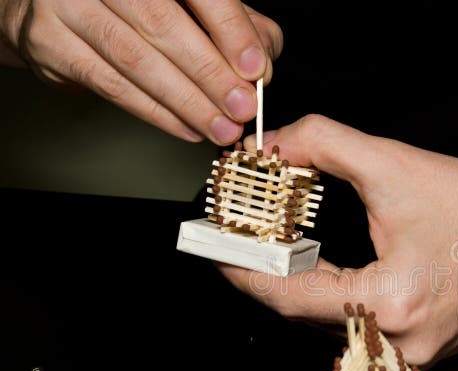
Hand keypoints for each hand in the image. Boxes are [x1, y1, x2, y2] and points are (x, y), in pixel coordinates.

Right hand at [1, 0, 282, 143]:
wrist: (59, 4)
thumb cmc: (143, 4)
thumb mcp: (195, 3)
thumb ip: (237, 24)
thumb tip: (262, 64)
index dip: (229, 29)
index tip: (255, 68)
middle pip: (162, 25)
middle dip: (210, 74)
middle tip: (242, 108)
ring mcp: (69, 4)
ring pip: (135, 59)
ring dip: (186, 102)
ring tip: (220, 127)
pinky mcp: (51, 42)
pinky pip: (111, 85)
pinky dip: (156, 113)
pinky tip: (187, 127)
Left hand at [218, 115, 457, 364]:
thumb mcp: (394, 166)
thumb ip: (324, 146)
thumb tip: (277, 148)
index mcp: (388, 306)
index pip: (288, 299)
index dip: (244, 273)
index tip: (218, 253)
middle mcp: (398, 346)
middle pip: (303, 318)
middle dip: (269, 279)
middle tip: (245, 243)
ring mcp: (412, 358)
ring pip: (329, 330)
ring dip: (300, 292)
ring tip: (279, 254)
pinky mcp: (422, 355)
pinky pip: (358, 335)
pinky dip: (333, 305)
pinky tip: (324, 274)